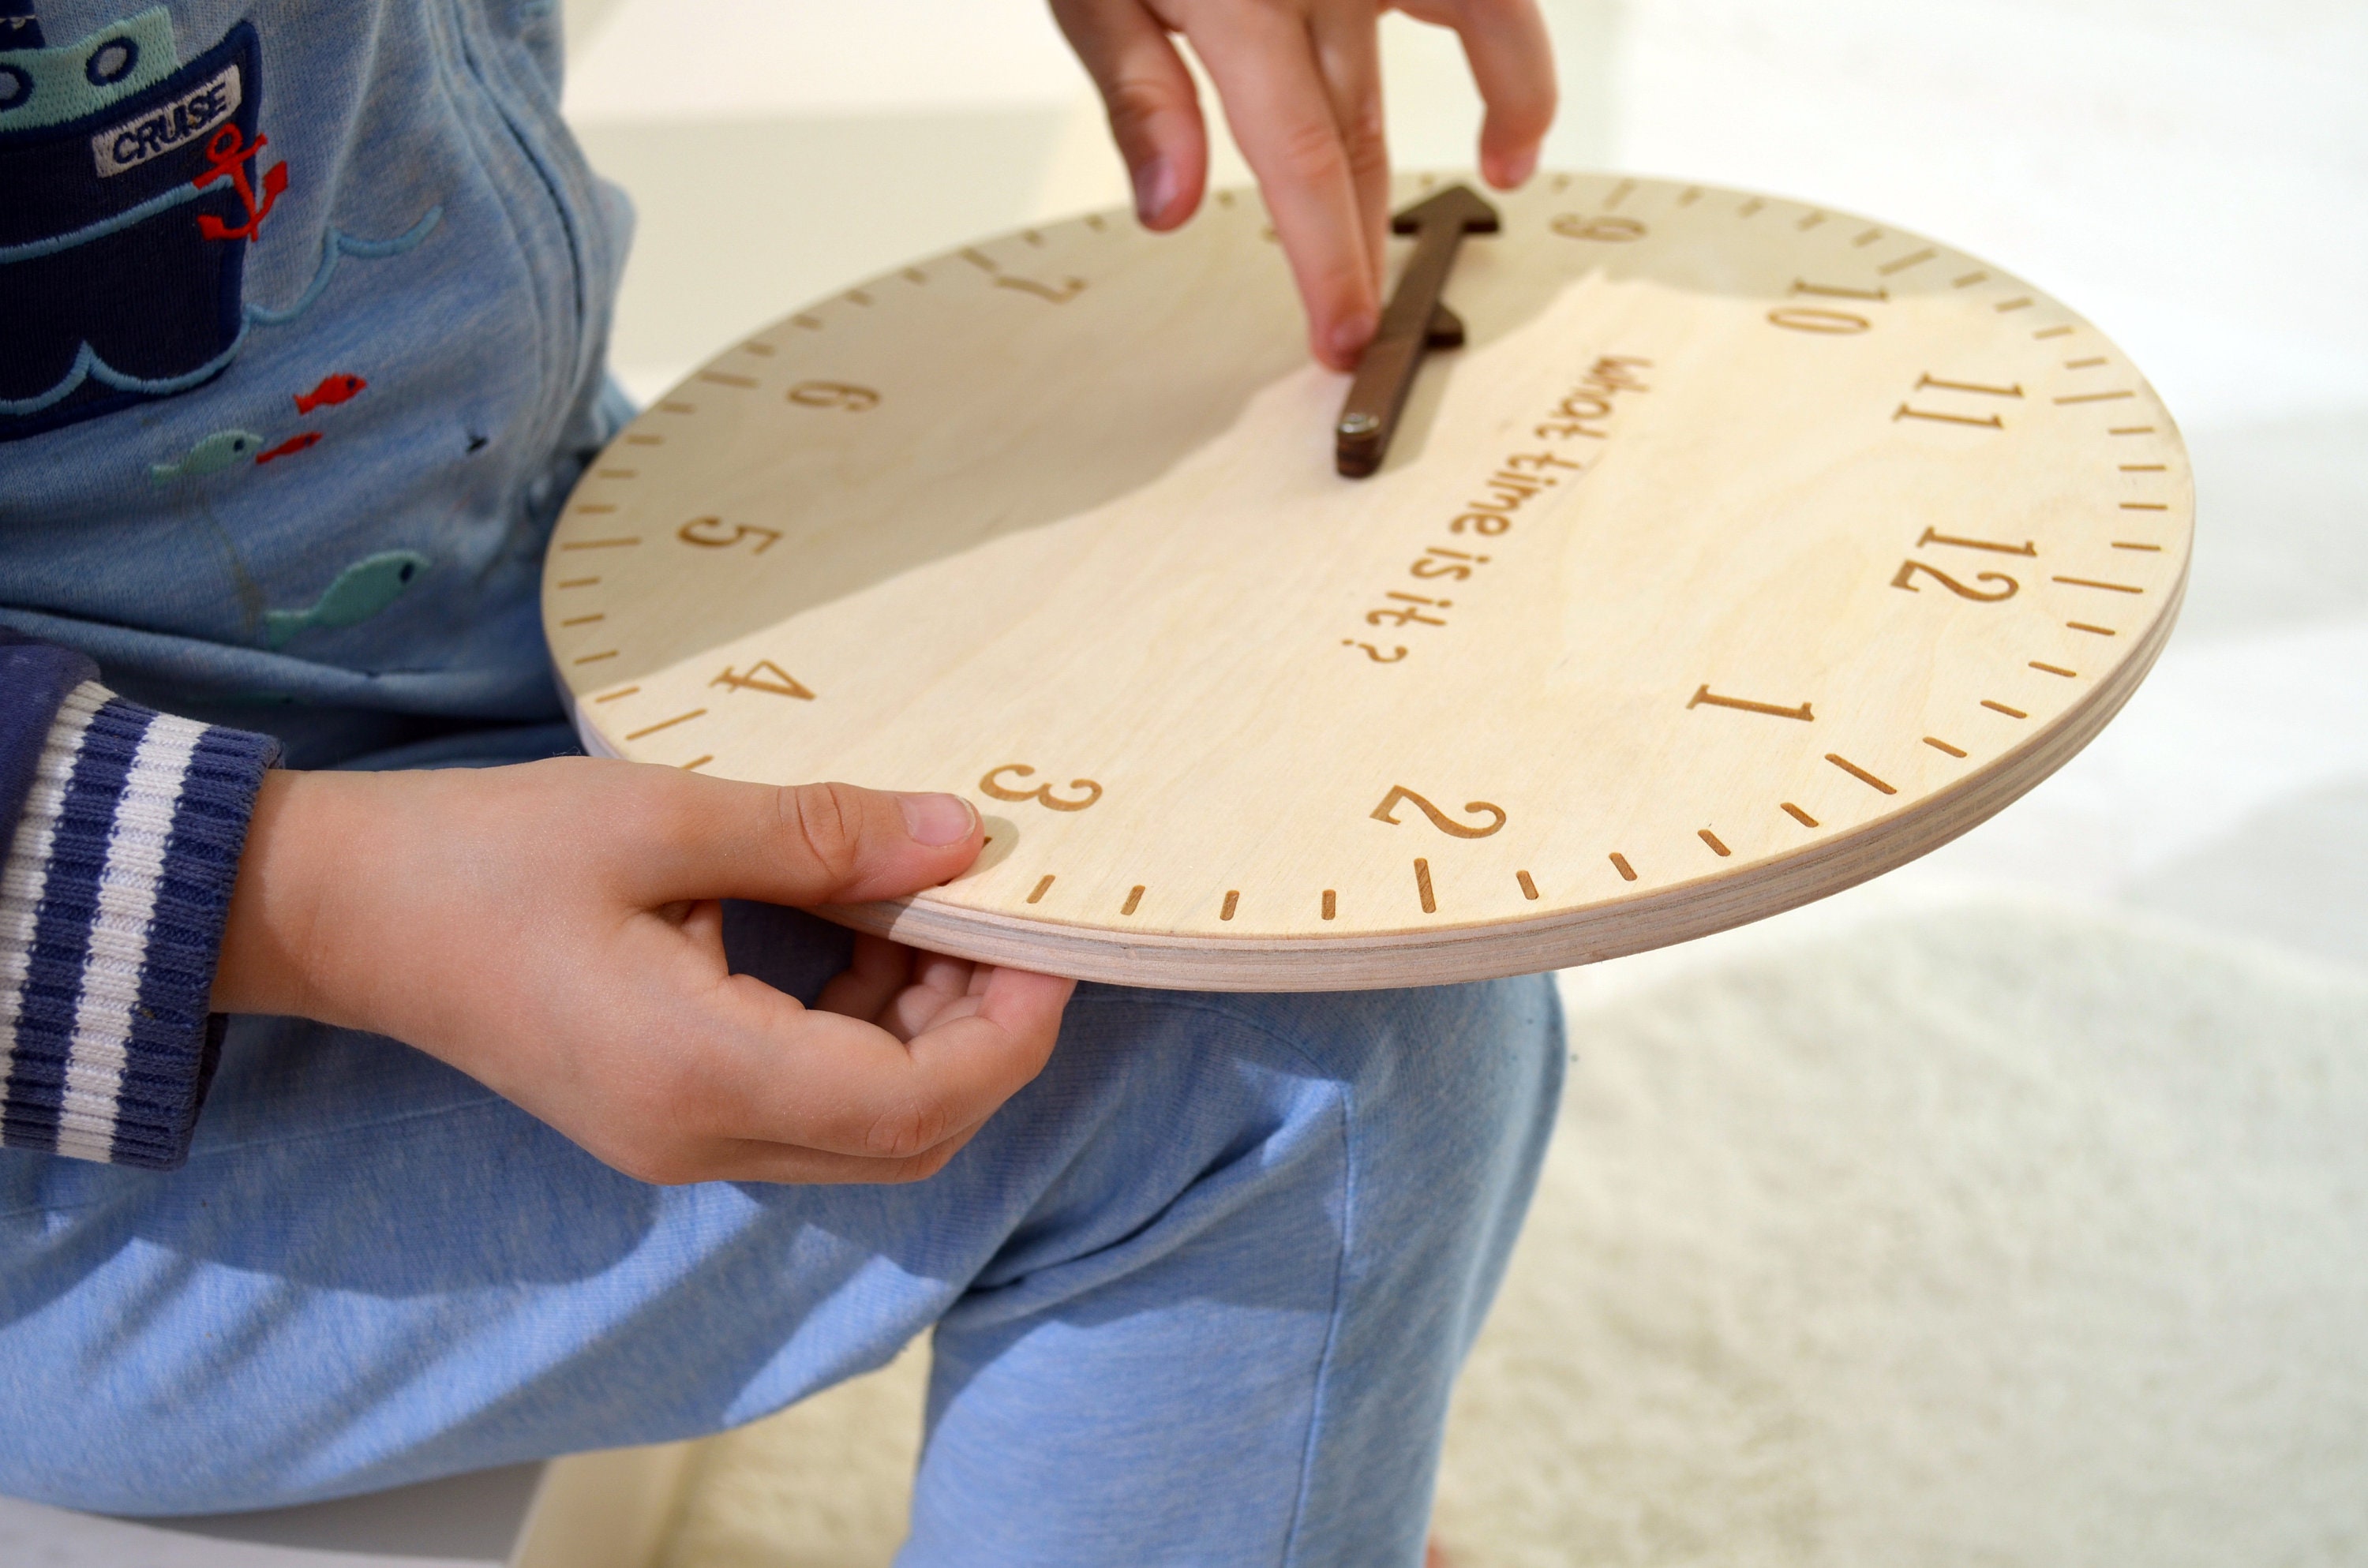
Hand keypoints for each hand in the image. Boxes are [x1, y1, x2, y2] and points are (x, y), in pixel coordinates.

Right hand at [213, 760, 1074, 1184]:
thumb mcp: (662, 818)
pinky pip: (810, 1102)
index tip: (1046, 935)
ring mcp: (681, 1141)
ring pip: (868, 1127)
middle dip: (984, 1032)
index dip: (1010, 1028)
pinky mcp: (668, 1115)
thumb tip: (961, 832)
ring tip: (928, 903)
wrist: (338, 913)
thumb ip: (820, 834)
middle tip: (1000, 912)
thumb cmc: (479, 856)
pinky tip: (865, 929)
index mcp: (701, 1076)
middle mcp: (701, 1139)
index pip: (917, 1103)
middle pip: (910, 1135)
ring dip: (928, 1030)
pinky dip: (866, 1030)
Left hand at [1051, 0, 1554, 369]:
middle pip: (1364, 121)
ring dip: (1496, 104)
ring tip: (1504, 165)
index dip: (1326, 259)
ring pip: (1475, 26)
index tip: (1340, 342)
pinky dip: (1504, 33)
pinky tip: (1504, 77)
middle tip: (1363, 315)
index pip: (1300, 155)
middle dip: (1361, 226)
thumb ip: (1135, 92)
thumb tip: (1172, 214)